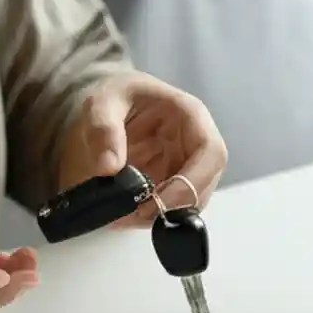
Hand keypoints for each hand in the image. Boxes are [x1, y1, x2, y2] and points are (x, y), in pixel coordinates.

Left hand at [59, 71, 227, 227]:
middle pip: (204, 185)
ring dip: (158, 216)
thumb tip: (109, 168)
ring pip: (188, 203)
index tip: (158, 203)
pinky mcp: (171, 185)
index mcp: (190, 116)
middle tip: (132, 215)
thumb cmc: (112, 96)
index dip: (191, 183)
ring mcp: (185, 168)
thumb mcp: (101, 104)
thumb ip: (103, 131)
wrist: (106, 106)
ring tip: (120, 215)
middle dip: (172, 207)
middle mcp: (195, 145)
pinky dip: (147, 217)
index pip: (211, 153)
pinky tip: (121, 214)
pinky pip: (168, 208)